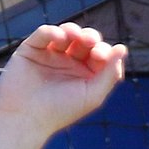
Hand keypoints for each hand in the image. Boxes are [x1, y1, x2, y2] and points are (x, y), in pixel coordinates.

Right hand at [0, 24, 127, 148]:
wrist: (25, 119)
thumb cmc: (60, 111)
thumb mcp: (93, 95)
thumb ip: (110, 74)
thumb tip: (122, 48)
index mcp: (84, 76)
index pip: (99, 54)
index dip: (103, 50)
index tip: (100, 56)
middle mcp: (67, 64)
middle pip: (84, 41)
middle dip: (90, 37)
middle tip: (89, 41)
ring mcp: (49, 56)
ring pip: (65, 33)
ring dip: (73, 30)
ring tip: (74, 35)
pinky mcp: (30, 50)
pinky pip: (43, 33)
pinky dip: (52, 31)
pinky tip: (59, 38)